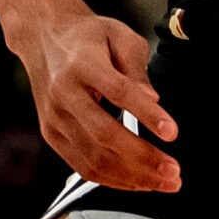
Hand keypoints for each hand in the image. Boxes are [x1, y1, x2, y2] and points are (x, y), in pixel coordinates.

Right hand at [25, 10, 177, 192]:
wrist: (43, 38)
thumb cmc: (88, 37)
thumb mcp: (120, 36)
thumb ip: (137, 67)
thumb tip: (153, 99)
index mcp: (82, 63)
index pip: (117, 92)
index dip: (146, 115)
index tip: (172, 132)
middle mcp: (63, 92)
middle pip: (105, 134)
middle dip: (143, 158)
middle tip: (174, 171)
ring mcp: (54, 117)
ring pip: (93, 157)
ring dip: (132, 176)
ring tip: (164, 182)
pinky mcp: (51, 134)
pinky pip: (82, 166)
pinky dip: (112, 179)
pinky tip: (137, 182)